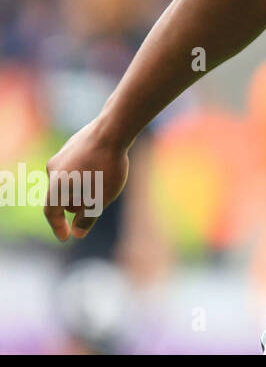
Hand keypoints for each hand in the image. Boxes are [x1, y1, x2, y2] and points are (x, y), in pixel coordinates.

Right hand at [44, 118, 129, 240]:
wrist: (113, 129)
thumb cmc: (107, 166)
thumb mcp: (101, 198)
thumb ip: (87, 218)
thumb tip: (77, 233)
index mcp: (55, 184)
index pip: (51, 211)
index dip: (57, 226)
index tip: (66, 236)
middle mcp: (53, 169)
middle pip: (60, 196)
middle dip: (75, 205)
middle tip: (94, 207)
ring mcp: (61, 154)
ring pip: (68, 180)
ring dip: (80, 189)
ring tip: (102, 187)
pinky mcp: (72, 144)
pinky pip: (76, 166)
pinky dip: (85, 174)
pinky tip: (103, 170)